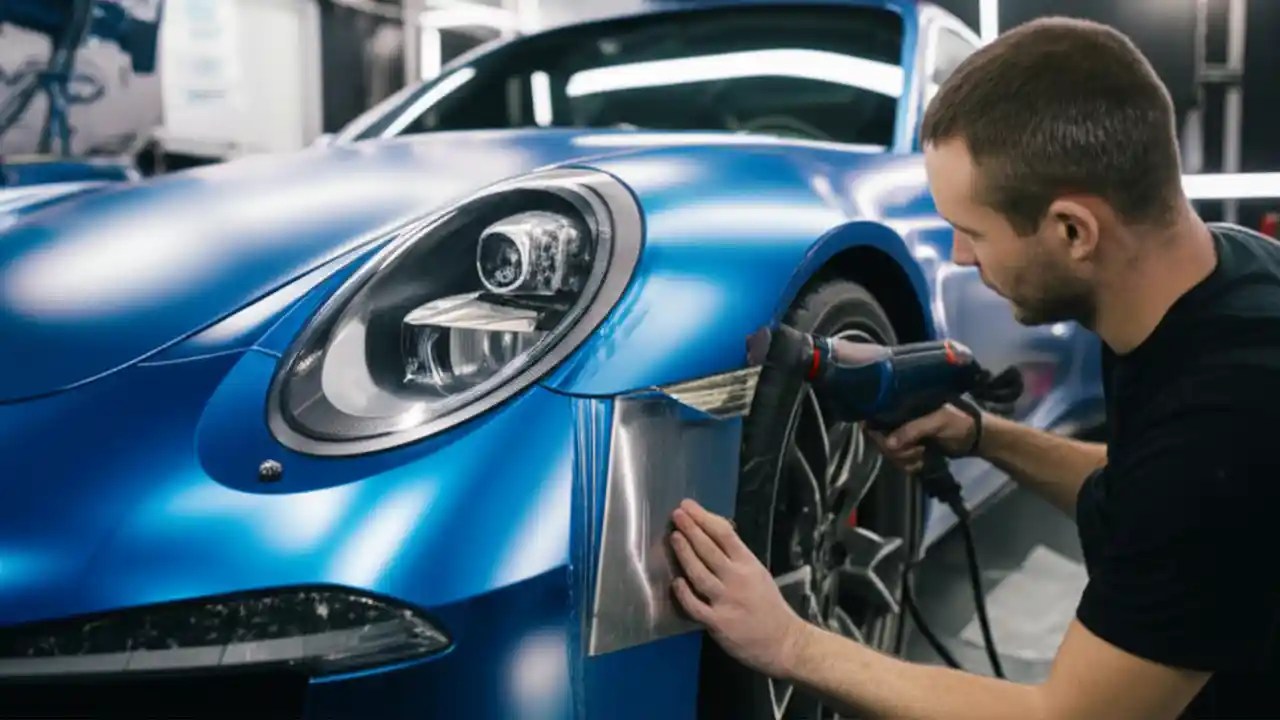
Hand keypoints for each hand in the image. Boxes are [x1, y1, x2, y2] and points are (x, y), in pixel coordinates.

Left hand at [668, 499, 807, 678]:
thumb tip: (712, 533)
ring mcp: (726, 601)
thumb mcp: (758, 573)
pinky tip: (676, 582)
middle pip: (709, 549)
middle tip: (677, 514)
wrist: (784, 642)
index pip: (724, 534)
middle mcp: (737, 579)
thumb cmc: (769, 606)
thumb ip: (737, 557)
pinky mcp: (718, 623)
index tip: (688, 506)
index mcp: (749, 564)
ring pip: (700, 574)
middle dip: (691, 529)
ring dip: (685, 554)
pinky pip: (695, 606)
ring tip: (674, 538)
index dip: (704, 517)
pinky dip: (684, 593)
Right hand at [867, 403, 979, 472]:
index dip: (878, 433)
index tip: (890, 444)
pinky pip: (901, 461)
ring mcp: (906, 436)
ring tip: (923, 457)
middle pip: (883, 441)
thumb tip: (888, 444)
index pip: (878, 418)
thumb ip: (912, 430)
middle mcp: (901, 421)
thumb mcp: (938, 422)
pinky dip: (911, 465)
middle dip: (899, 451)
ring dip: (906, 460)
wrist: (977, 439)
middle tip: (918, 451)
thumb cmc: (959, 423)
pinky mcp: (912, 449)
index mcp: (904, 407)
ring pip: (892, 453)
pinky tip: (923, 463)